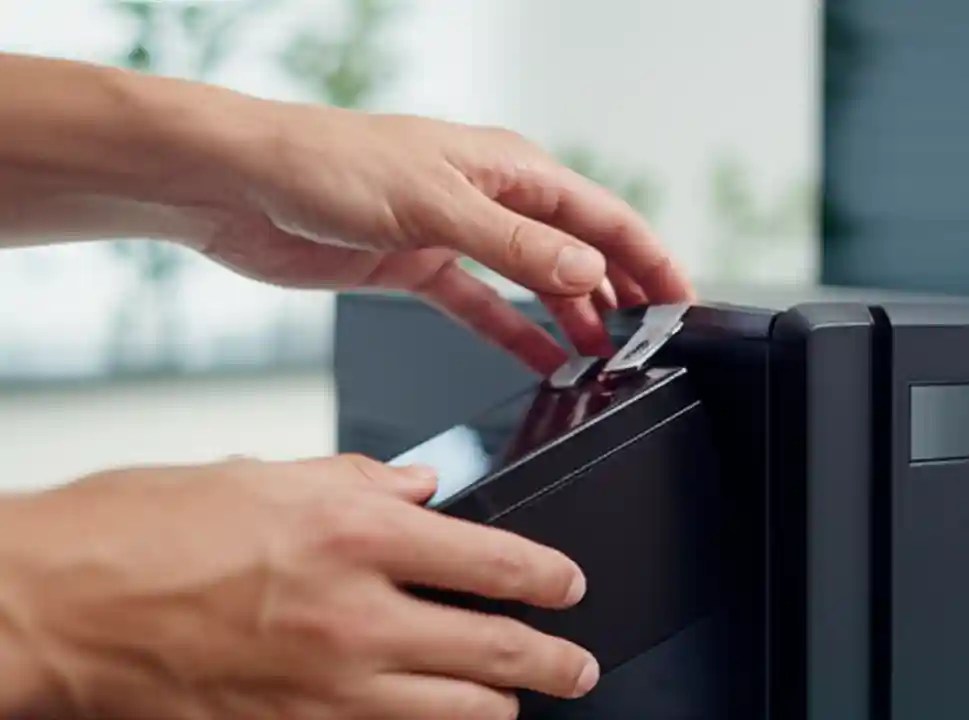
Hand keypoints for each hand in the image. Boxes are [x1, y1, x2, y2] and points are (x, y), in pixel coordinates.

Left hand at [0, 55, 694, 373]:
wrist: (238, 186)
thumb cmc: (325, 165)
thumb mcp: (434, 205)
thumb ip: (517, 244)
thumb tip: (587, 271)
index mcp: (508, 167)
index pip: (601, 216)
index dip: (648, 258)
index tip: (683, 300)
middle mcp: (490, 198)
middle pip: (577, 249)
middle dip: (620, 292)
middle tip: (655, 341)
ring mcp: (457, 234)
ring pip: (536, 282)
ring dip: (572, 319)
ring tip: (606, 362)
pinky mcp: (419, 267)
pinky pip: (484, 308)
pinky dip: (514, 335)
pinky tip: (539, 363)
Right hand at [0, 456, 597, 719]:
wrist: (56, 605)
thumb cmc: (143, 530)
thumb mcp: (265, 472)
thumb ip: (359, 478)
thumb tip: (422, 483)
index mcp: (354, 530)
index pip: (493, 560)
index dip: (549, 578)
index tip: (569, 586)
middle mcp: (356, 613)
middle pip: (495, 649)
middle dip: (555, 660)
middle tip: (578, 663)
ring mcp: (329, 687)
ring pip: (458, 713)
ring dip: (502, 706)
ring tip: (521, 700)